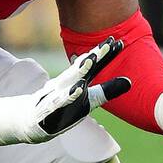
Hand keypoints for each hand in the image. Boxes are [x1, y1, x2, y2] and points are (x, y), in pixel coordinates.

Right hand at [0, 38, 130, 145]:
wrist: (31, 121)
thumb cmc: (65, 107)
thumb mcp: (90, 100)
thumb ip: (108, 90)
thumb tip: (130, 81)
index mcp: (77, 80)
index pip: (93, 65)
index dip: (105, 54)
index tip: (118, 41)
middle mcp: (66, 83)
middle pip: (82, 67)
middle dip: (95, 55)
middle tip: (108, 42)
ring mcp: (56, 94)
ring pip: (69, 80)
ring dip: (81, 69)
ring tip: (93, 58)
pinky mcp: (49, 108)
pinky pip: (59, 100)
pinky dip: (68, 94)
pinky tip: (77, 88)